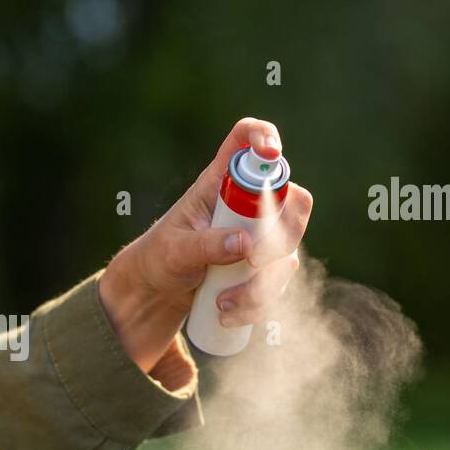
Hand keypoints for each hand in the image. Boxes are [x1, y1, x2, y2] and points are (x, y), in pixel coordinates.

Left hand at [98, 117, 313, 371]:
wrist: (157, 292)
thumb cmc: (160, 258)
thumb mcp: (174, 251)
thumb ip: (205, 245)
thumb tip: (245, 244)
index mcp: (219, 183)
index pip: (245, 141)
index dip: (263, 137)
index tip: (271, 152)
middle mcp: (247, 203)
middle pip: (292, 199)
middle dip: (280, 235)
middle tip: (252, 261)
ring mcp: (260, 234)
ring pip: (289, 247)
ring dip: (262, 282)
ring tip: (223, 301)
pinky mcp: (265, 264)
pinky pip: (279, 280)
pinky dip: (258, 301)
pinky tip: (228, 312)